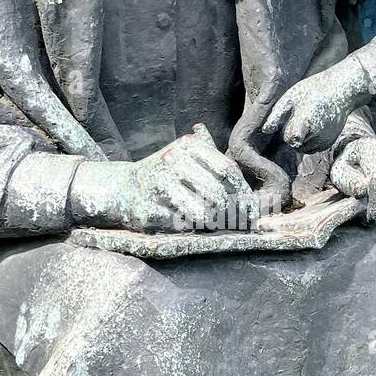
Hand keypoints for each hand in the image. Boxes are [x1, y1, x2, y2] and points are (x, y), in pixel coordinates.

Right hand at [71, 126, 259, 232]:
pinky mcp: (147, 209)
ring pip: (203, 212)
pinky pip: (182, 225)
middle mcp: (172, 160)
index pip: (227, 171)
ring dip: (214, 224)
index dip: (243, 193)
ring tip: (215, 225)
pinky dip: (191, 228)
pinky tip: (190, 225)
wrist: (123, 188)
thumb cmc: (167, 176)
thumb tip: (253, 198)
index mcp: (187, 146)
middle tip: (238, 226)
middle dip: (232, 214)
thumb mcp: (190, 160)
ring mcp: (157, 184)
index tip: (251, 211)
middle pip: (217, 194)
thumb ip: (219, 168)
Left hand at [263, 57, 370, 150]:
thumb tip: (264, 130)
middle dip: (290, 132)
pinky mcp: (327, 144)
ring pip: (301, 147)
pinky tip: (313, 124)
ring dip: (299, 137)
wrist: (342, 91)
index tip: (289, 124)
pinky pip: (310, 148)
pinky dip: (308, 139)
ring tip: (306, 118)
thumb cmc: (313, 90)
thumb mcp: (292, 97)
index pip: (291, 139)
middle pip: (292, 143)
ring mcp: (323, 141)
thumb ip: (277, 114)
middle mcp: (316, 135)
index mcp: (305, 122)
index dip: (286, 133)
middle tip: (298, 115)